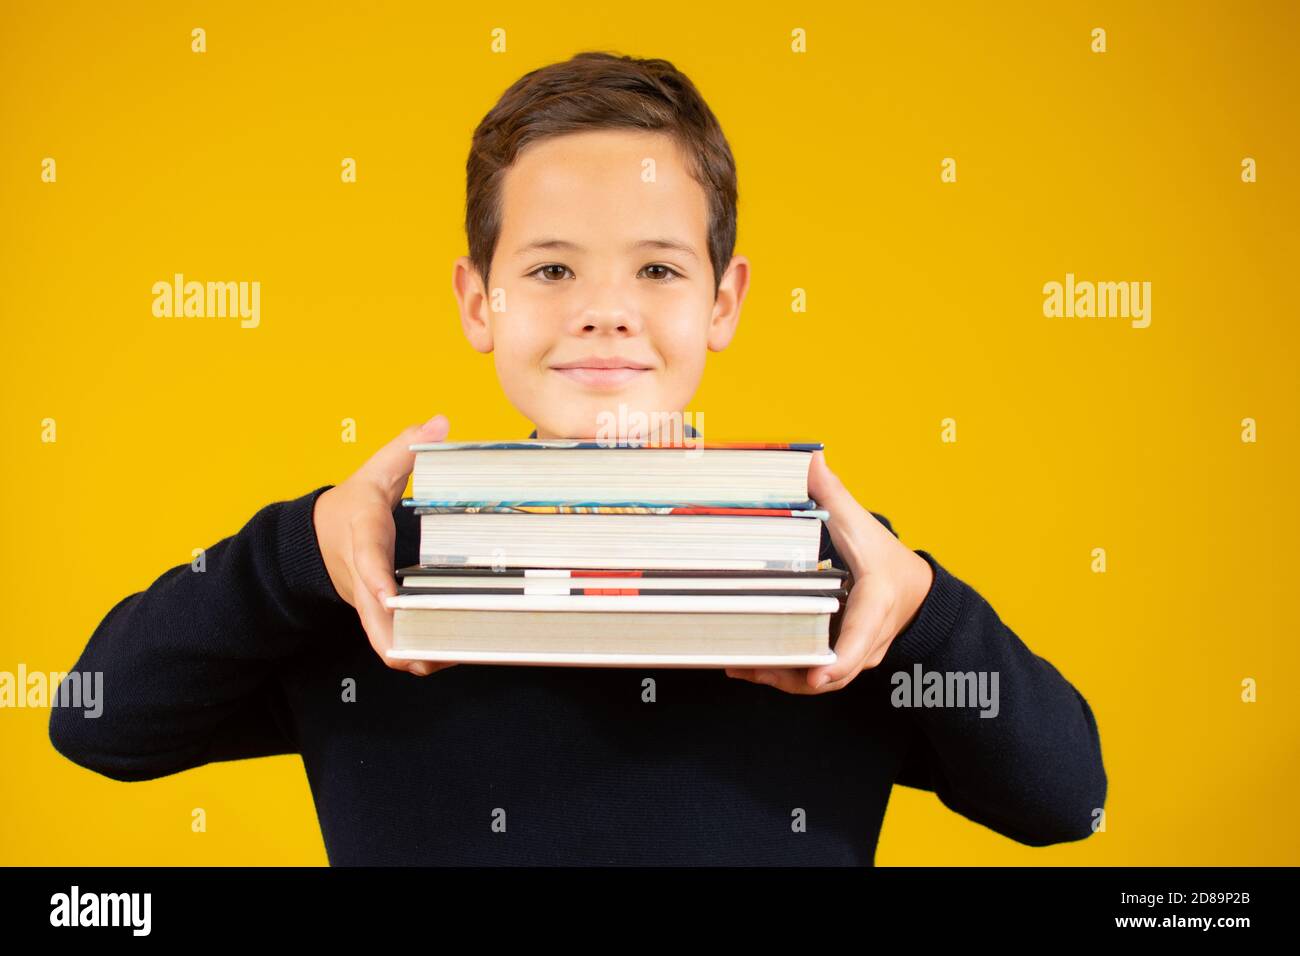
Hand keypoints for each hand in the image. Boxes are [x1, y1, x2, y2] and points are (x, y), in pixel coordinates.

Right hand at [314, 414, 455, 676]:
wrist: (313, 536)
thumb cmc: (351, 506)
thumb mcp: (374, 471)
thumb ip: (406, 447)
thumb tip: (441, 423)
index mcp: (361, 537)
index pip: (366, 559)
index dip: (376, 579)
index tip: (390, 596)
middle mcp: (360, 575)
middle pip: (372, 616)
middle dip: (398, 638)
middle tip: (433, 652)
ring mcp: (364, 599)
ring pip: (382, 636)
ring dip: (410, 652)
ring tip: (450, 658)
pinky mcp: (373, 614)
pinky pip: (392, 638)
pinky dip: (414, 651)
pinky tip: (447, 656)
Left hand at [726, 450, 933, 693]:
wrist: (917, 593)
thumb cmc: (885, 559)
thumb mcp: (861, 525)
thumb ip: (833, 495)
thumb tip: (809, 458)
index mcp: (875, 602)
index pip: (861, 635)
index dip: (840, 658)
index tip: (817, 674)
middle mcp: (870, 639)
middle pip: (833, 671)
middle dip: (791, 674)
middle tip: (748, 666)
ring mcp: (859, 656)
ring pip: (822, 680)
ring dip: (781, 678)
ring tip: (740, 667)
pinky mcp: (847, 664)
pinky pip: (817, 677)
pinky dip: (786, 675)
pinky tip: (750, 667)